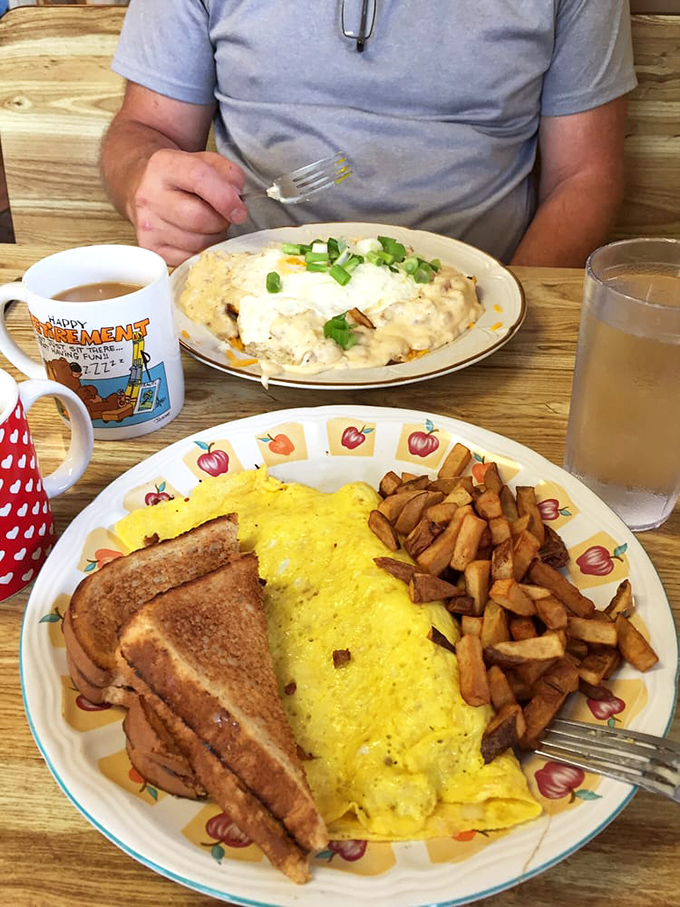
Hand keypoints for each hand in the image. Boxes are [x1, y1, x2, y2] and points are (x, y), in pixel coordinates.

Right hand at [129, 149, 247, 265]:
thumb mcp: (203, 161)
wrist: (143, 188)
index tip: (239, 211)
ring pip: (198, 243)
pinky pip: (190, 259)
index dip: (226, 198)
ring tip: (207, 225)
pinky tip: (196, 237)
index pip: (199, 178)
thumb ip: (227, 173)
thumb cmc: (179, 178)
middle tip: (221, 216)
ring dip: (213, 237)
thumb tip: (237, 200)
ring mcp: (148, 225)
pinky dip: (201, 251)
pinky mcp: (151, 248)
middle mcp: (150, 196)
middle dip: (220, 221)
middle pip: (199, 218)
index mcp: (163, 166)